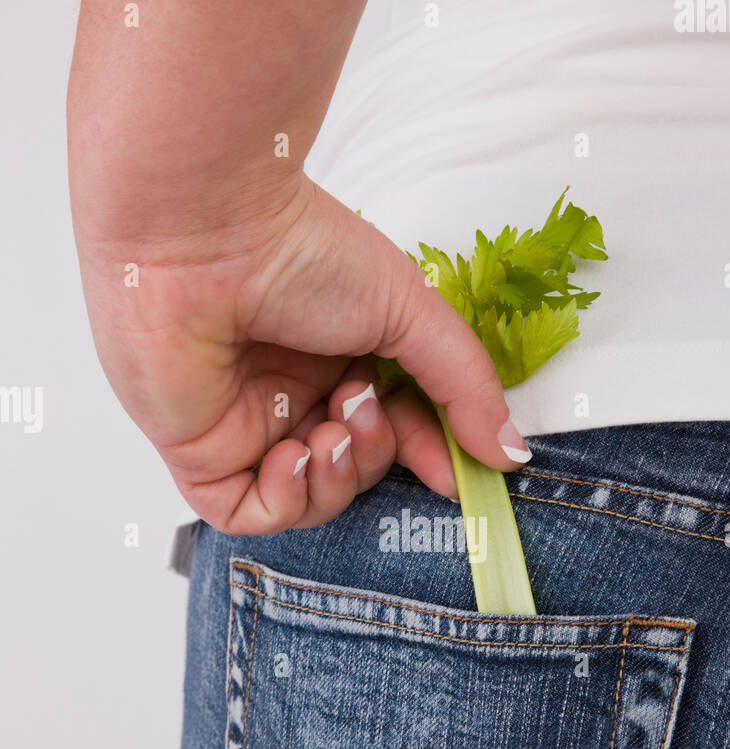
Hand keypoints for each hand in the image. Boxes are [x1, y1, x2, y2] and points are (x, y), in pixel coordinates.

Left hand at [73, 173, 528, 533]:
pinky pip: (249, 513)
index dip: (427, 454)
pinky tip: (293, 455)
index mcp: (339, 357)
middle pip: (355, 469)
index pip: (394, 428)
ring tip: (330, 428)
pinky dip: (287, 500)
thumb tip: (512, 454)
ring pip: (309, 499)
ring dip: (337, 477)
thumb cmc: (303, 252)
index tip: (458, 476)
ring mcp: (244, 427)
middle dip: (374, 454)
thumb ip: (463, 386)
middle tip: (360, 408)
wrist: (207, 235)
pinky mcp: (198, 453)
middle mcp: (292, 394)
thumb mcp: (410, 313)